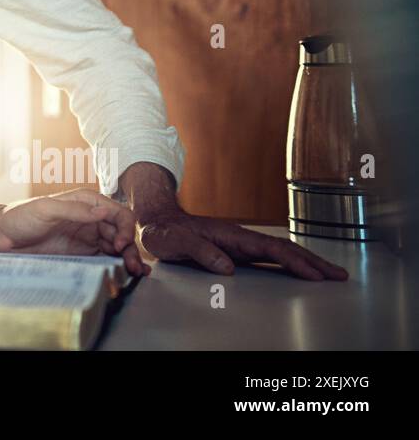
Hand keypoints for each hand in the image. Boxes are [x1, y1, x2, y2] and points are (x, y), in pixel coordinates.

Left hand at [0, 189, 149, 275]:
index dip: (125, 228)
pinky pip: (106, 257)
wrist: (4, 236)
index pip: (118, 212)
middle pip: (122, 232)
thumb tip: (103, 211)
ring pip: (118, 246)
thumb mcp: (45, 209)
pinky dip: (119, 264)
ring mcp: (88, 235)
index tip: (119, 244)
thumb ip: (74, 210)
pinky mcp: (84, 252)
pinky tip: (130, 273)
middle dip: (131, 248)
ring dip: (129, 258)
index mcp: (86, 201)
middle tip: (134, 266)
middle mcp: (91, 217)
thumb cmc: (21, 216)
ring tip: (137, 272)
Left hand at [136, 206, 348, 280]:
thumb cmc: (164, 232)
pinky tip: (300, 272)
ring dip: (306, 262)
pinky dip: (289, 264)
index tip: (315, 275)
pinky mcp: (236, 252)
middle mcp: (240, 239)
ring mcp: (240, 245)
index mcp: (231, 236)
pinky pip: (269, 258)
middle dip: (313, 262)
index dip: (295, 262)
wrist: (156, 222)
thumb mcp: (177, 242)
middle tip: (340, 275)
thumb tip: (228, 268)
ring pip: (280, 253)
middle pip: (284, 249)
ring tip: (330, 274)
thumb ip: (201, 252)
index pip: (271, 249)